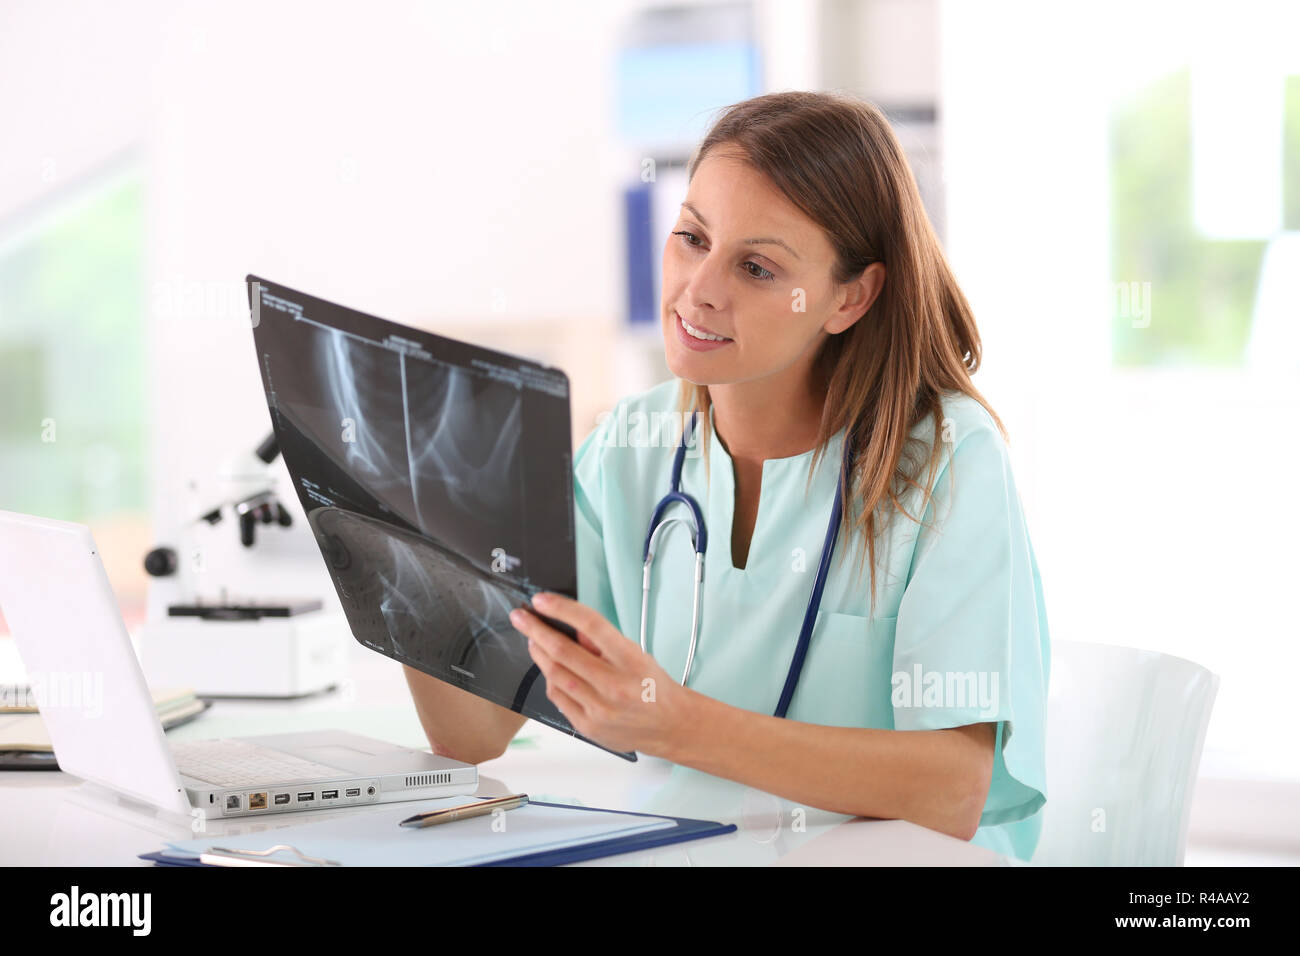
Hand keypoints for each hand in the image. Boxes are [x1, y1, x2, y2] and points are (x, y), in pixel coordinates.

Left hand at [509, 592, 690, 757]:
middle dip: (536, 630)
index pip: (591, 626)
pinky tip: (549, 668)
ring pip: (555, 675)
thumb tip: (569, 623)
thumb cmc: (652, 685)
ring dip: (539, 653)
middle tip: (521, 617)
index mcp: (631, 660)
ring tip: (532, 639)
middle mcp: (615, 685)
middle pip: (564, 652)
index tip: (542, 601)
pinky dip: (550, 679)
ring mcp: (600, 709)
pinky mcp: (588, 725)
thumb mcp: (637, 653)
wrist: (669, 724)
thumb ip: (603, 641)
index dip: (562, 609)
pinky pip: (558, 697)